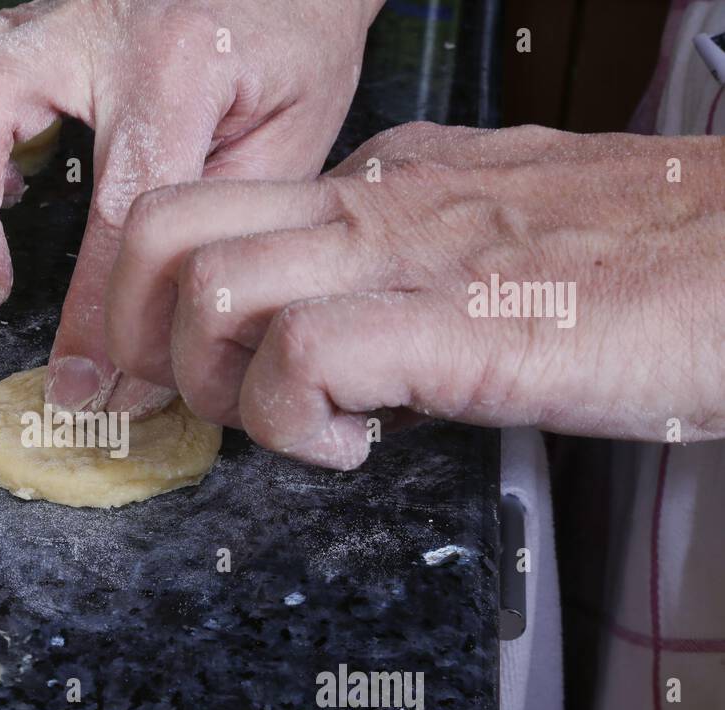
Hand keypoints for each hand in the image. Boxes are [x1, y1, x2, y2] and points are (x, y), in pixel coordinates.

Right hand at [0, 0, 382, 414]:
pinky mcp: (27, 17)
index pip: (117, 210)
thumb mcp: (295, 139)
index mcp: (180, 63)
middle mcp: (97, 24)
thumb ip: (223, 234)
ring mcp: (50, 10)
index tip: (78, 382)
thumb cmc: (298, 40)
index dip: (89, 315)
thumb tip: (160, 343)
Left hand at [104, 122, 724, 467]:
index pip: (204, 213)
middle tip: (187, 401)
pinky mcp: (453, 325)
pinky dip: (299, 427)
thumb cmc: (654, 261)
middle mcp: (373, 205)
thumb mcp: (499, 240)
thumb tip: (342, 335)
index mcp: (382, 182)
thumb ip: (409, 270)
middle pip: (162, 231)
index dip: (160, 305)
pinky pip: (301, 362)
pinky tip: (359, 446)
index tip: (176, 372)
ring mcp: (406, 257)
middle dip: (138, 336)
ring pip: (208, 289)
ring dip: (218, 385)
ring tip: (292, 424)